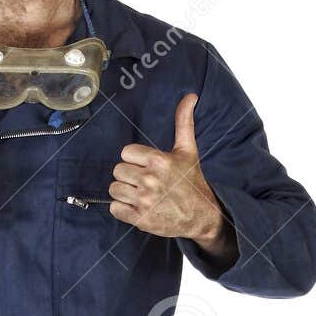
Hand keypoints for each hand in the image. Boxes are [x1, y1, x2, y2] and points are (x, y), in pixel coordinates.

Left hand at [110, 93, 229, 250]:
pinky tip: (137, 207)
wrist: (200, 215)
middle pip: (118, 171)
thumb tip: (190, 96)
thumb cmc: (191, 181)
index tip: (146, 166)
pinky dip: (122, 209)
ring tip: (140, 194)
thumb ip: (183, 122)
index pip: (125, 153)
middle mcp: (150, 179)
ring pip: (114, 189)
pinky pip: (115, 209)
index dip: (134, 160)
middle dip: (129, 176)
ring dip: (124, 192)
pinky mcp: (140, 219)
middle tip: (144, 181)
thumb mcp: (188, 150)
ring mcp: (144, 200)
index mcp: (159, 160)